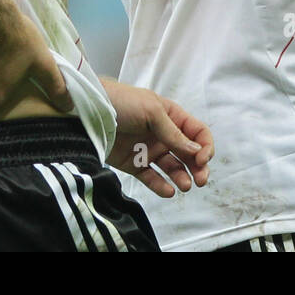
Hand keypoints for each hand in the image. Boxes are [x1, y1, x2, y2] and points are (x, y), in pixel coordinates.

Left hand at [101, 77, 212, 198]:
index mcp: (172, 117)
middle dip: (198, 166)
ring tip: (185, 186)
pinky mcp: (134, 163)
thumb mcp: (152, 112)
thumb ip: (174, 133)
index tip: (201, 159)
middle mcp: (164, 134)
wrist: (89, 112)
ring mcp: (149, 150)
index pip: (198, 133)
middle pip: (188, 153)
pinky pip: (151, 178)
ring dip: (182, 177)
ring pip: (172, 167)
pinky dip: (161, 186)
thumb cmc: (123, 103)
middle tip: (201, 180)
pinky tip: (169, 191)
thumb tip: (196, 150)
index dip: (205, 146)